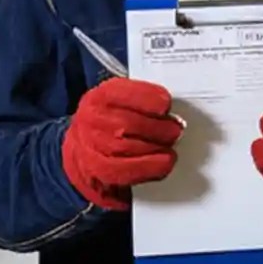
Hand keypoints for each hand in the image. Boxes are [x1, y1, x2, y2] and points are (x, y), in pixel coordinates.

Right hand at [62, 77, 184, 210]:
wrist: (87, 147)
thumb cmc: (111, 121)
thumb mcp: (122, 103)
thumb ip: (143, 103)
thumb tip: (172, 114)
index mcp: (100, 97)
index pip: (121, 93)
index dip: (146, 98)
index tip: (166, 104)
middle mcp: (92, 119)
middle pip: (126, 122)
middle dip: (157, 127)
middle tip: (175, 130)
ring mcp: (92, 145)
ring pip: (126, 147)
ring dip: (155, 148)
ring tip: (170, 148)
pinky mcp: (98, 169)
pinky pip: (124, 170)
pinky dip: (149, 167)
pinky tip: (164, 163)